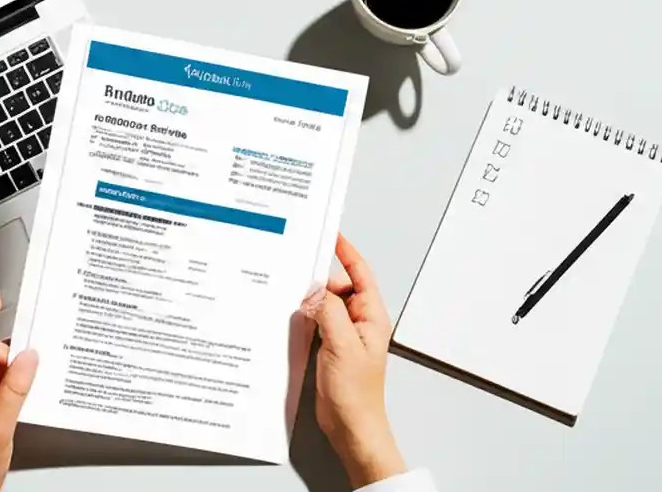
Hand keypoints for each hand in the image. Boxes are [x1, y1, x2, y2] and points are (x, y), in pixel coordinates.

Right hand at [302, 235, 406, 487]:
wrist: (352, 428)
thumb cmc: (355, 394)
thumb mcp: (342, 345)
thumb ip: (329, 312)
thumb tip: (314, 290)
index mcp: (371, 317)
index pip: (360, 274)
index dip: (346, 252)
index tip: (331, 234)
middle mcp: (360, 322)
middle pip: (338, 287)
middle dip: (318, 276)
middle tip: (297, 263)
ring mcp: (344, 336)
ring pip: (325, 304)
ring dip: (309, 298)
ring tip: (290, 287)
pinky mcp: (330, 348)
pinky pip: (317, 322)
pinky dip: (304, 315)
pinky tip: (291, 314)